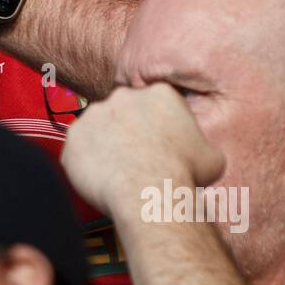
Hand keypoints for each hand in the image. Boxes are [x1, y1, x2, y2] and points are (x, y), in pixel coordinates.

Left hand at [61, 84, 222, 217]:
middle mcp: (123, 96)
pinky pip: (78, 150)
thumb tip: (202, 154)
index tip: (159, 143)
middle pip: (124, 112)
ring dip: (106, 145)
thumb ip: (201, 145)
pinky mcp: (73, 137)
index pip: (156, 103)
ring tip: (119, 171)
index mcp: (160, 93)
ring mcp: (94, 114)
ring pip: (99, 129)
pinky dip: (86, 163)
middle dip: (129, 131)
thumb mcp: (211, 156)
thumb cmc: (183, 174)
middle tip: (137, 157)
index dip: (158, 125)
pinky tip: (101, 179)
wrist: (150, 191)